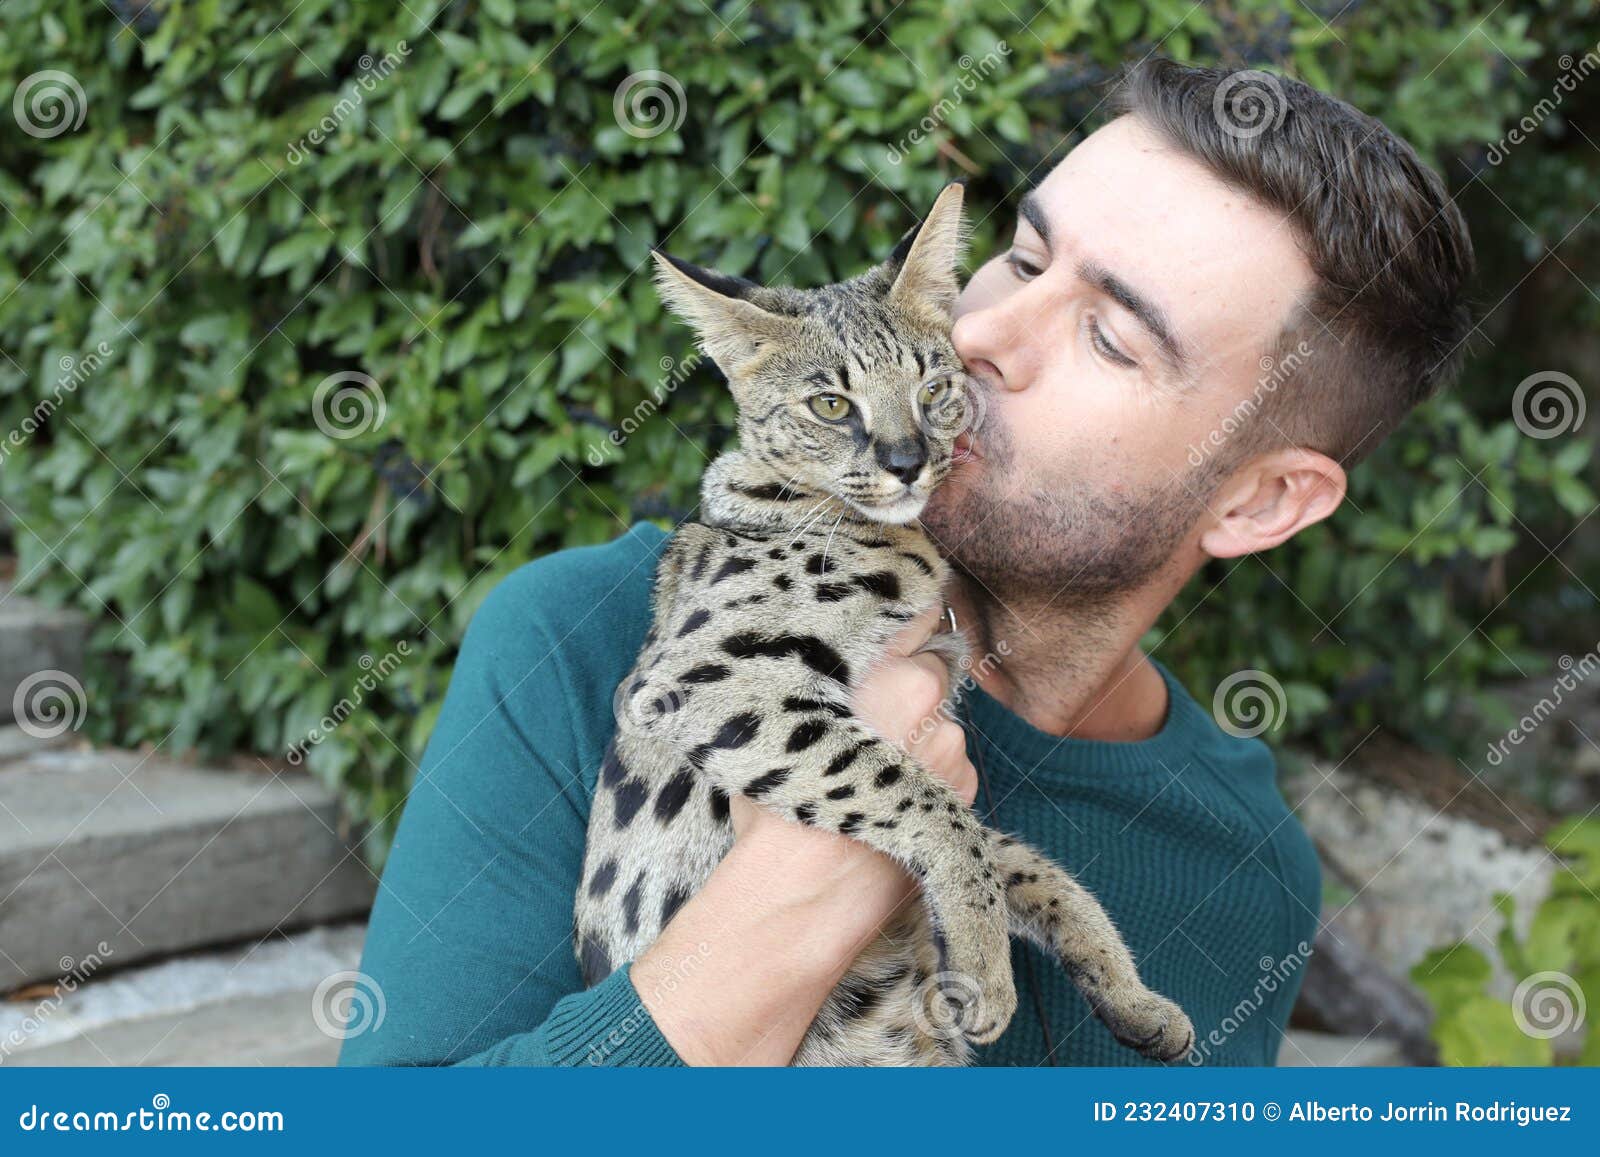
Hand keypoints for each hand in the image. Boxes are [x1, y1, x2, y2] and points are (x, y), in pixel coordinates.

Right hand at [729, 603, 976, 873]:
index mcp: (884, 666)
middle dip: (906, 686)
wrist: (809, 888)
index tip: (887, 639)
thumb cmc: (780, 803)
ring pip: (938, 721)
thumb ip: (814, 679)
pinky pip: (948, 764)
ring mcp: (952, 743)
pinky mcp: (966, 788)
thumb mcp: (777, 720)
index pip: (917, 614)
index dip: (902, 626)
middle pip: (930, 669)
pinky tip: (888, 798)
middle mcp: (929, 695)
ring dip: (916, 735)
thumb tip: (815, 664)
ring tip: (869, 772)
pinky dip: (927, 775)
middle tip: (864, 720)